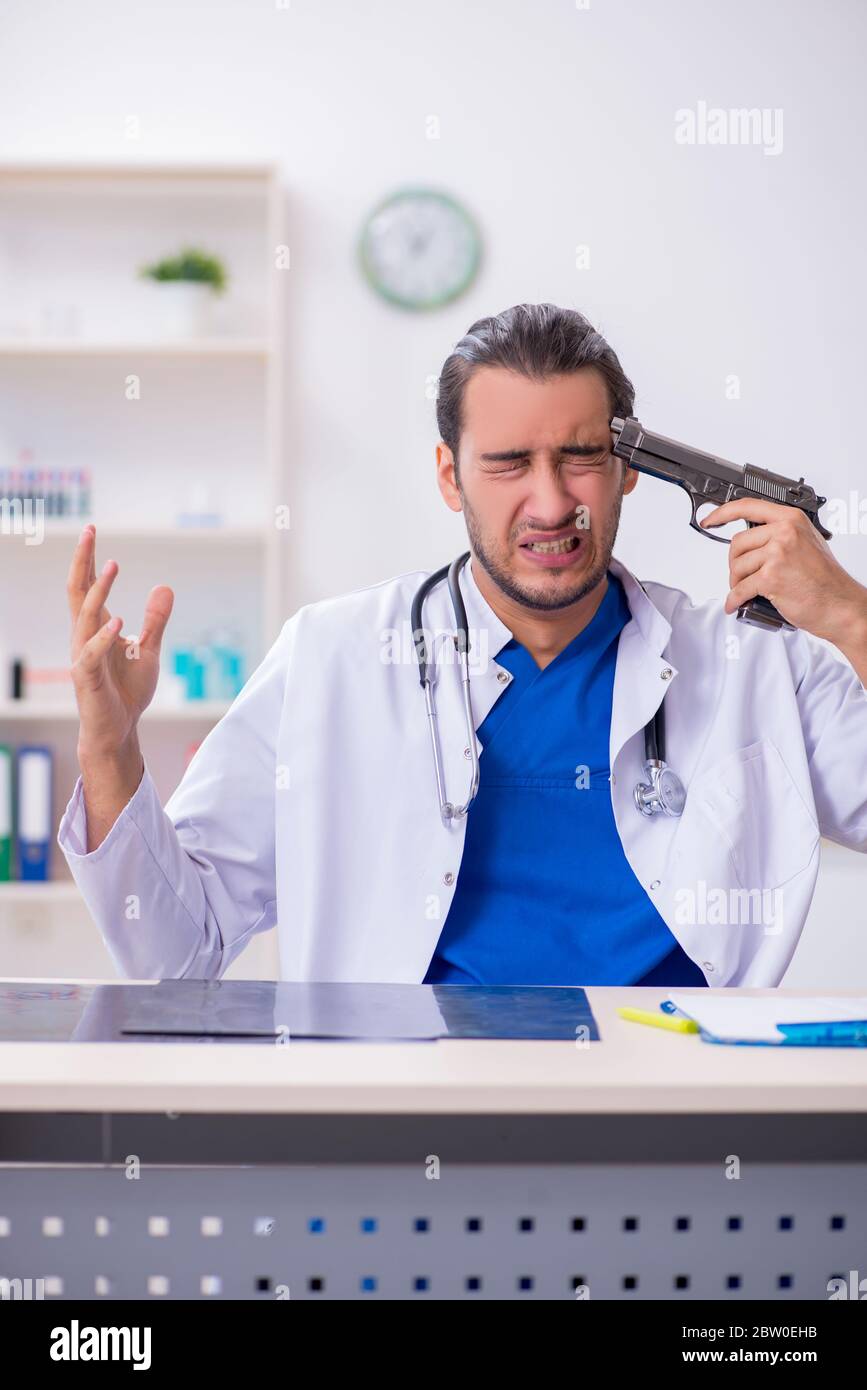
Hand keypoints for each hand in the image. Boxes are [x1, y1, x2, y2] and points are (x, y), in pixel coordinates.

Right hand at [67, 524, 173, 762]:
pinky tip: (118, 621)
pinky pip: (91, 653)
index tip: (92, 530)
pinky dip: (103, 636)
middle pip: (77, 591)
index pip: (88, 585)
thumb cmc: (127, 690)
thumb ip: (155, 620)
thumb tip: (164, 587)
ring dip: (99, 590)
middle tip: (90, 531)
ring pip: (84, 615)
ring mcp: (83, 655)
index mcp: (97, 627)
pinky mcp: (86, 677)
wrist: (118, 729)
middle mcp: (84, 636)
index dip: (89, 559)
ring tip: (113, 565)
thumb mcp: (148, 650)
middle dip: (83, 561)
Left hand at [700, 498, 866, 650]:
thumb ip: (782, 535)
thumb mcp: (807, 543)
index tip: (709, 519)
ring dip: (737, 582)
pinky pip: (740, 589)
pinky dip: (734, 600)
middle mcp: (784, 533)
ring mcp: (777, 554)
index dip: (722, 513)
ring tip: (749, 590)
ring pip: (737, 566)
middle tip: (741, 576)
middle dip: (735, 563)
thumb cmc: (826, 580)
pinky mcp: (771, 578)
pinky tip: (736, 604)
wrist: (840, 604)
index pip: (748, 506)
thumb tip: (754, 540)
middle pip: (737, 543)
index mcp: (791, 519)